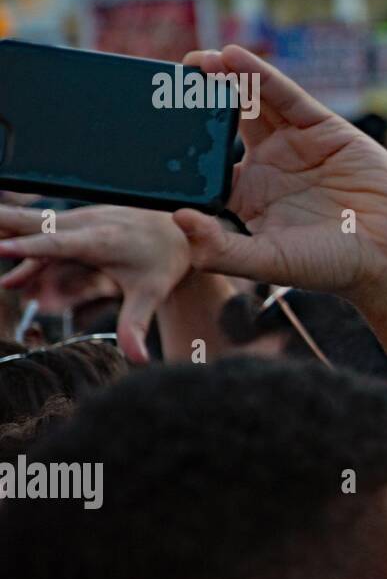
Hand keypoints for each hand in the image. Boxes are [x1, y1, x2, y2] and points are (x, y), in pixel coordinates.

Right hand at [0, 204, 189, 361]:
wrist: (177, 234)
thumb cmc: (163, 264)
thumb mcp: (151, 295)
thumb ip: (136, 325)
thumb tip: (139, 359)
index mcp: (102, 240)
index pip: (58, 245)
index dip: (29, 249)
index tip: (0, 249)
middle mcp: (86, 223)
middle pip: (36, 222)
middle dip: (5, 223)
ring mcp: (78, 219)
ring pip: (33, 221)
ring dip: (5, 225)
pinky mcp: (73, 222)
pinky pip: (39, 231)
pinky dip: (17, 238)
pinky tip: (2, 257)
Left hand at [171, 46, 386, 304]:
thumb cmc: (330, 266)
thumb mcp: (267, 262)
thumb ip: (220, 249)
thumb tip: (178, 220)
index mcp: (244, 200)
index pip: (201, 164)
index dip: (175, 145)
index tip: (145, 127)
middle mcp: (266, 167)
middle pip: (220, 124)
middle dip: (194, 102)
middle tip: (163, 82)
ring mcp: (294, 144)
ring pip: (250, 103)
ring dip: (223, 79)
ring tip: (195, 63)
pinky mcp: (322, 127)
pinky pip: (285, 96)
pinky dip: (259, 75)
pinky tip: (233, 59)